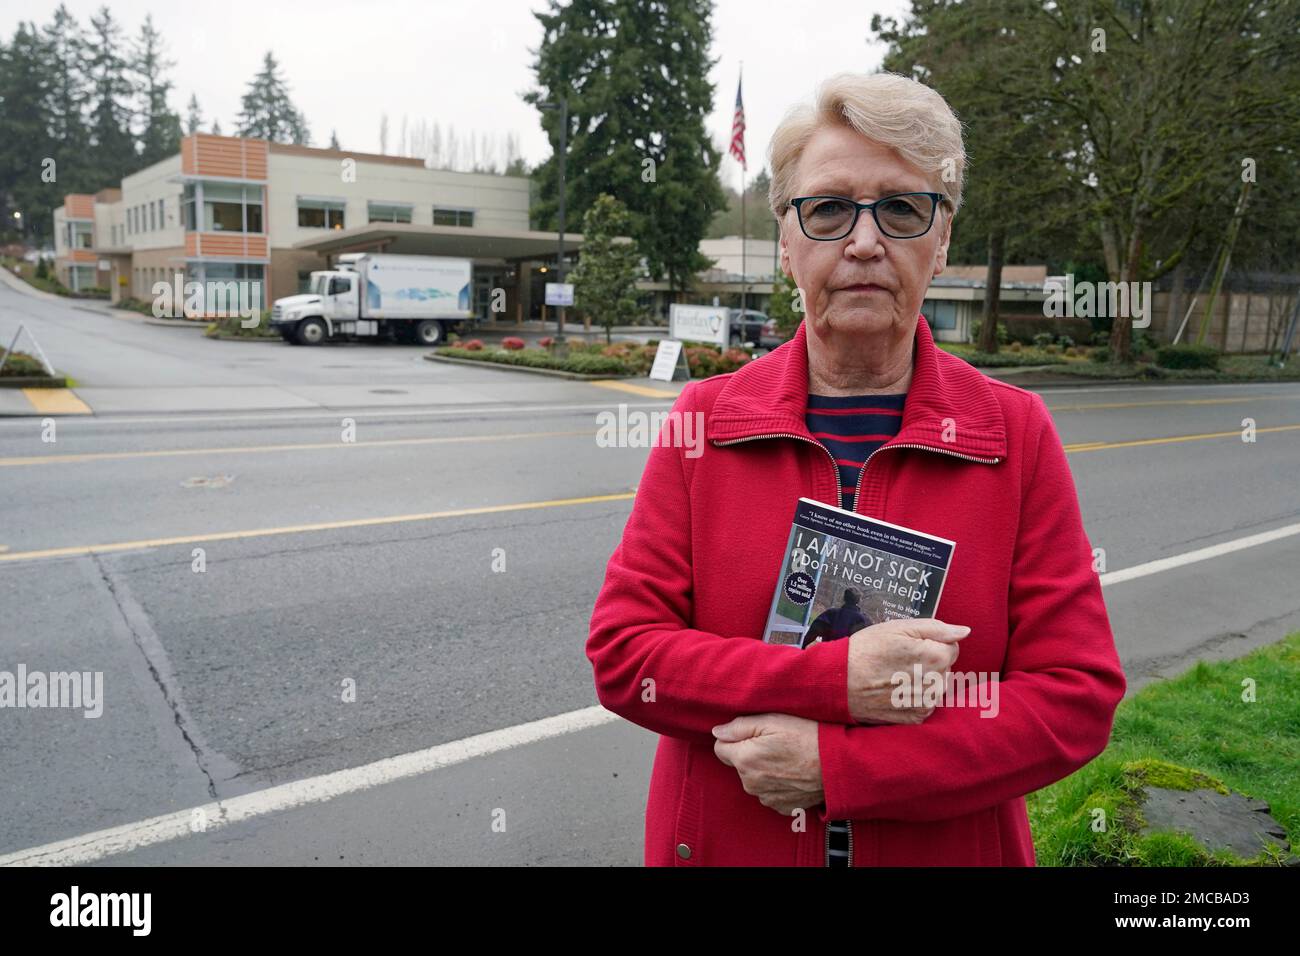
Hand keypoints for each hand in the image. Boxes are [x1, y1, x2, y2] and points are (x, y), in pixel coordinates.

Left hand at [712, 713, 822, 815]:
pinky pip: (770, 792)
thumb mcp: (772, 720)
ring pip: (754, 779)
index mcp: (745, 759)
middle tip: (775, 744)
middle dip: (750, 754)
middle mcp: (751, 783)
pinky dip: (777, 784)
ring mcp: (766, 798)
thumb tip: (717, 732)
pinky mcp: (782, 807)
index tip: (753, 735)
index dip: (735, 739)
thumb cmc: (807, 737)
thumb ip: (739, 726)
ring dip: (764, 770)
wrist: (839, 766)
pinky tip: (793, 773)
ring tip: (788, 758)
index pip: (720, 749)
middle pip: (738, 765)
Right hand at [845, 618, 969, 724]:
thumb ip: (936, 628)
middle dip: (929, 662)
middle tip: (900, 660)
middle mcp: (937, 684)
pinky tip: (896, 690)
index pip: (952, 648)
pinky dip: (915, 697)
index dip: (931, 643)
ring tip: (896, 675)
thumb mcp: (898, 627)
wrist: (838, 681)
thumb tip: (965, 632)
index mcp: (936, 657)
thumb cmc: (866, 650)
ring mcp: (927, 704)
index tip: (910, 646)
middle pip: (945, 668)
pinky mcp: (915, 718)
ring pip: (937, 686)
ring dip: (924, 680)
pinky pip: (926, 704)